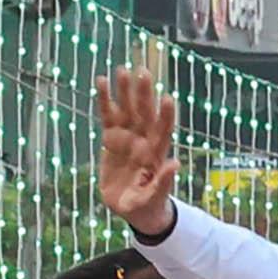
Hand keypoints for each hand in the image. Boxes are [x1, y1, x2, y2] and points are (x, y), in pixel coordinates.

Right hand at [93, 65, 178, 236]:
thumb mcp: (153, 198)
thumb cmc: (147, 205)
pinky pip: (108, 116)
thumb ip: (162, 182)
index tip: (168, 99)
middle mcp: (144, 140)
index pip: (163, 130)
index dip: (166, 116)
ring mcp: (128, 137)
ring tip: (122, 70)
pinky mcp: (112, 138)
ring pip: (127, 110)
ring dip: (125, 91)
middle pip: (145, 114)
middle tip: (143, 72)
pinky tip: (102, 81)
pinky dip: (105, 100)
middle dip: (144, 94)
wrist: (132, 208)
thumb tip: (175, 163)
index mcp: (157, 153)